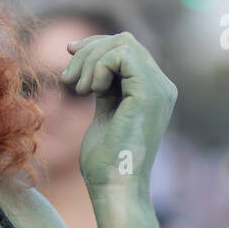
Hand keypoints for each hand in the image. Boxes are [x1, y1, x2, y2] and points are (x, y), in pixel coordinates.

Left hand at [59, 31, 176, 193]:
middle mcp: (161, 86)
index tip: (68, 53)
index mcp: (152, 91)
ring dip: (89, 61)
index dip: (94, 45)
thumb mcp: (104, 113)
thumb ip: (105, 88)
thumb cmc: (104, 161)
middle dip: (88, 52)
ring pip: (122, 43)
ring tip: (76, 90)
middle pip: (122, 41)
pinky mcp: (149, 93)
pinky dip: (98, 67)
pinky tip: (89, 92)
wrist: (114, 186)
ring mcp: (159, 88)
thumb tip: (90, 61)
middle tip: (67, 80)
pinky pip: (122, 55)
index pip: (126, 48)